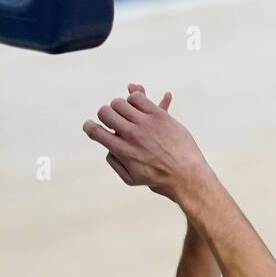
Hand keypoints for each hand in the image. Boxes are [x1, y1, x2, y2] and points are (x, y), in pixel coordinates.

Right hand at [83, 84, 204, 198]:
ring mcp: (146, 124)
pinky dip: (134, 97)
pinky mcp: (159, 115)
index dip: (88, 126)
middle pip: (105, 112)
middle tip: (111, 118)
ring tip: (125, 111)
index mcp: (122, 151)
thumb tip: (108, 147)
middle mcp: (131, 135)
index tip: (90, 126)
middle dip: (104, 114)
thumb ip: (115, 163)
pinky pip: (138, 97)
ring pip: (120, 102)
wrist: (187, 174)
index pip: (96, 132)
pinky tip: (137, 105)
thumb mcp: (131, 179)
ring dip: (119, 105)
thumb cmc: (158, 178)